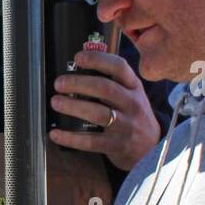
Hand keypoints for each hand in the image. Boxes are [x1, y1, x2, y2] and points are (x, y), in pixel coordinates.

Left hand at [48, 49, 160, 170]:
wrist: (150, 147)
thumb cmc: (132, 115)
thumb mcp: (130, 94)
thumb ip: (111, 81)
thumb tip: (77, 67)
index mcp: (133, 86)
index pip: (119, 67)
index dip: (98, 60)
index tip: (78, 57)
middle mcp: (132, 104)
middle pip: (105, 89)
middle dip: (79, 84)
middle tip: (59, 83)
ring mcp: (125, 126)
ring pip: (98, 114)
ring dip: (74, 107)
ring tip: (55, 102)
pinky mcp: (116, 145)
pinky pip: (91, 142)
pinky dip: (70, 138)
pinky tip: (55, 133)